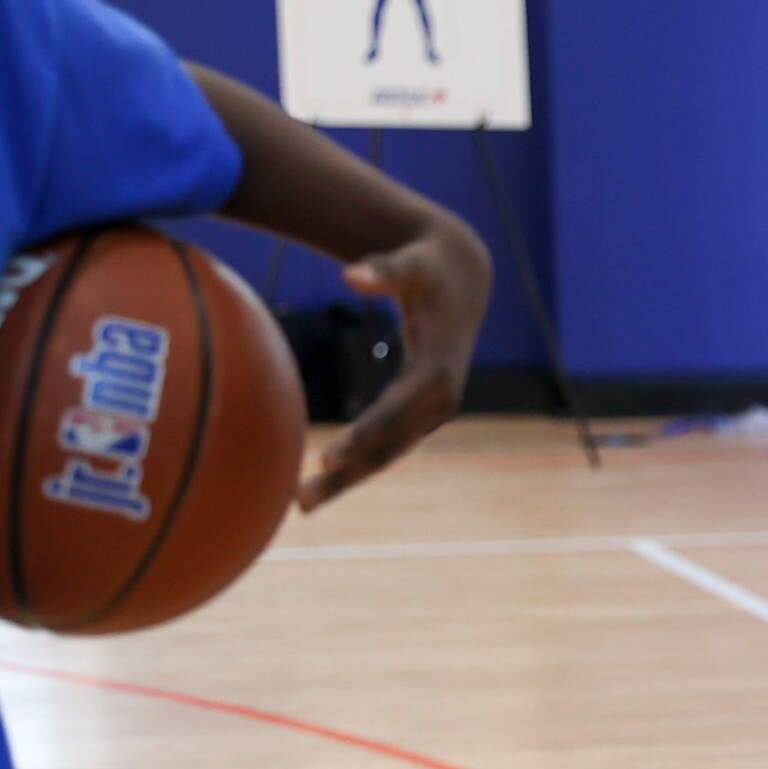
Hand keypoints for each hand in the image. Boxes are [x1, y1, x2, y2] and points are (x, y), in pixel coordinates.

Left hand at [299, 213, 490, 509]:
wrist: (464, 277)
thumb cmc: (429, 267)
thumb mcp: (410, 265)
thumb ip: (382, 271)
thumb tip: (351, 273)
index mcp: (439, 372)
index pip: (395, 412)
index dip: (363, 436)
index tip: (328, 458)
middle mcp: (441, 400)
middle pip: (389, 446)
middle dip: (348, 475)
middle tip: (302, 502)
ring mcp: (434, 410)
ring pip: (388, 452)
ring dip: (349, 478)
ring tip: (304, 501)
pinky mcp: (424, 411)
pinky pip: (389, 443)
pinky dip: (360, 462)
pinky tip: (329, 477)